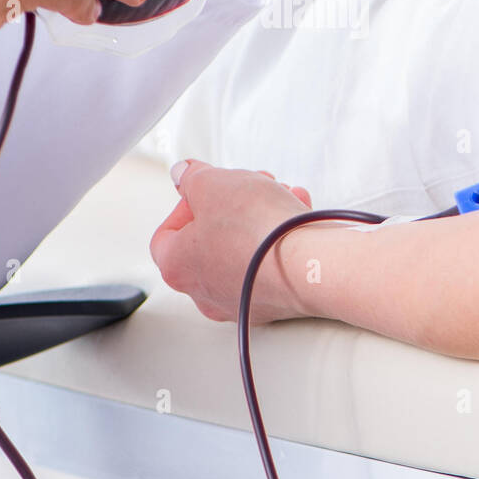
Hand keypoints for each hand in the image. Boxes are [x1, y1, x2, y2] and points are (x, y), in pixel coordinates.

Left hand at [149, 160, 313, 322]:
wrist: (312, 265)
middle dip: (230, 205)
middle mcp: (205, 292)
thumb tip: (184, 176)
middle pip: (209, 238)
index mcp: (177, 267)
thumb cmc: (259, 232)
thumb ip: (192, 177)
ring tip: (278, 195)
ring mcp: (241, 300)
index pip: (166, 233)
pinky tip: (296, 214)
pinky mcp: (276, 302)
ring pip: (242, 249)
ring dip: (258, 216)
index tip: (207, 189)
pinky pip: (270, 263)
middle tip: (246, 188)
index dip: (187, 203)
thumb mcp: (214, 183)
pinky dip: (280, 237)